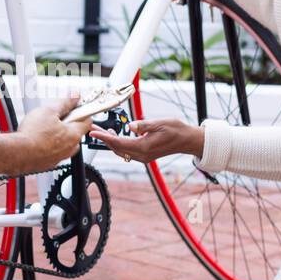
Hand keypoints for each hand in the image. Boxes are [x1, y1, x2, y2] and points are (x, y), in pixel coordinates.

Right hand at [13, 96, 92, 171]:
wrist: (17, 153)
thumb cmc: (33, 135)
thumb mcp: (49, 110)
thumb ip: (64, 103)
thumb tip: (74, 97)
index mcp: (74, 134)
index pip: (87, 121)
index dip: (81, 111)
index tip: (74, 107)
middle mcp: (70, 148)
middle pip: (75, 132)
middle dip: (67, 123)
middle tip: (54, 117)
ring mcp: (60, 157)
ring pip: (64, 143)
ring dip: (57, 135)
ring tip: (43, 129)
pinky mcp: (49, 163)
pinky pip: (53, 151)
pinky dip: (48, 145)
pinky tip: (38, 139)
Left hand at [88, 118, 203, 164]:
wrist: (187, 140)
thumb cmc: (176, 129)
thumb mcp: (160, 123)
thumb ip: (144, 125)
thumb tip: (130, 126)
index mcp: (144, 147)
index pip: (119, 143)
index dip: (104, 137)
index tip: (94, 132)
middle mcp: (142, 155)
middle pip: (117, 148)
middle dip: (104, 139)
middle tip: (93, 129)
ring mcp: (143, 157)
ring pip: (121, 151)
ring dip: (110, 142)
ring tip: (102, 130)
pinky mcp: (145, 155)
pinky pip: (127, 151)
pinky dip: (118, 144)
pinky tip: (115, 135)